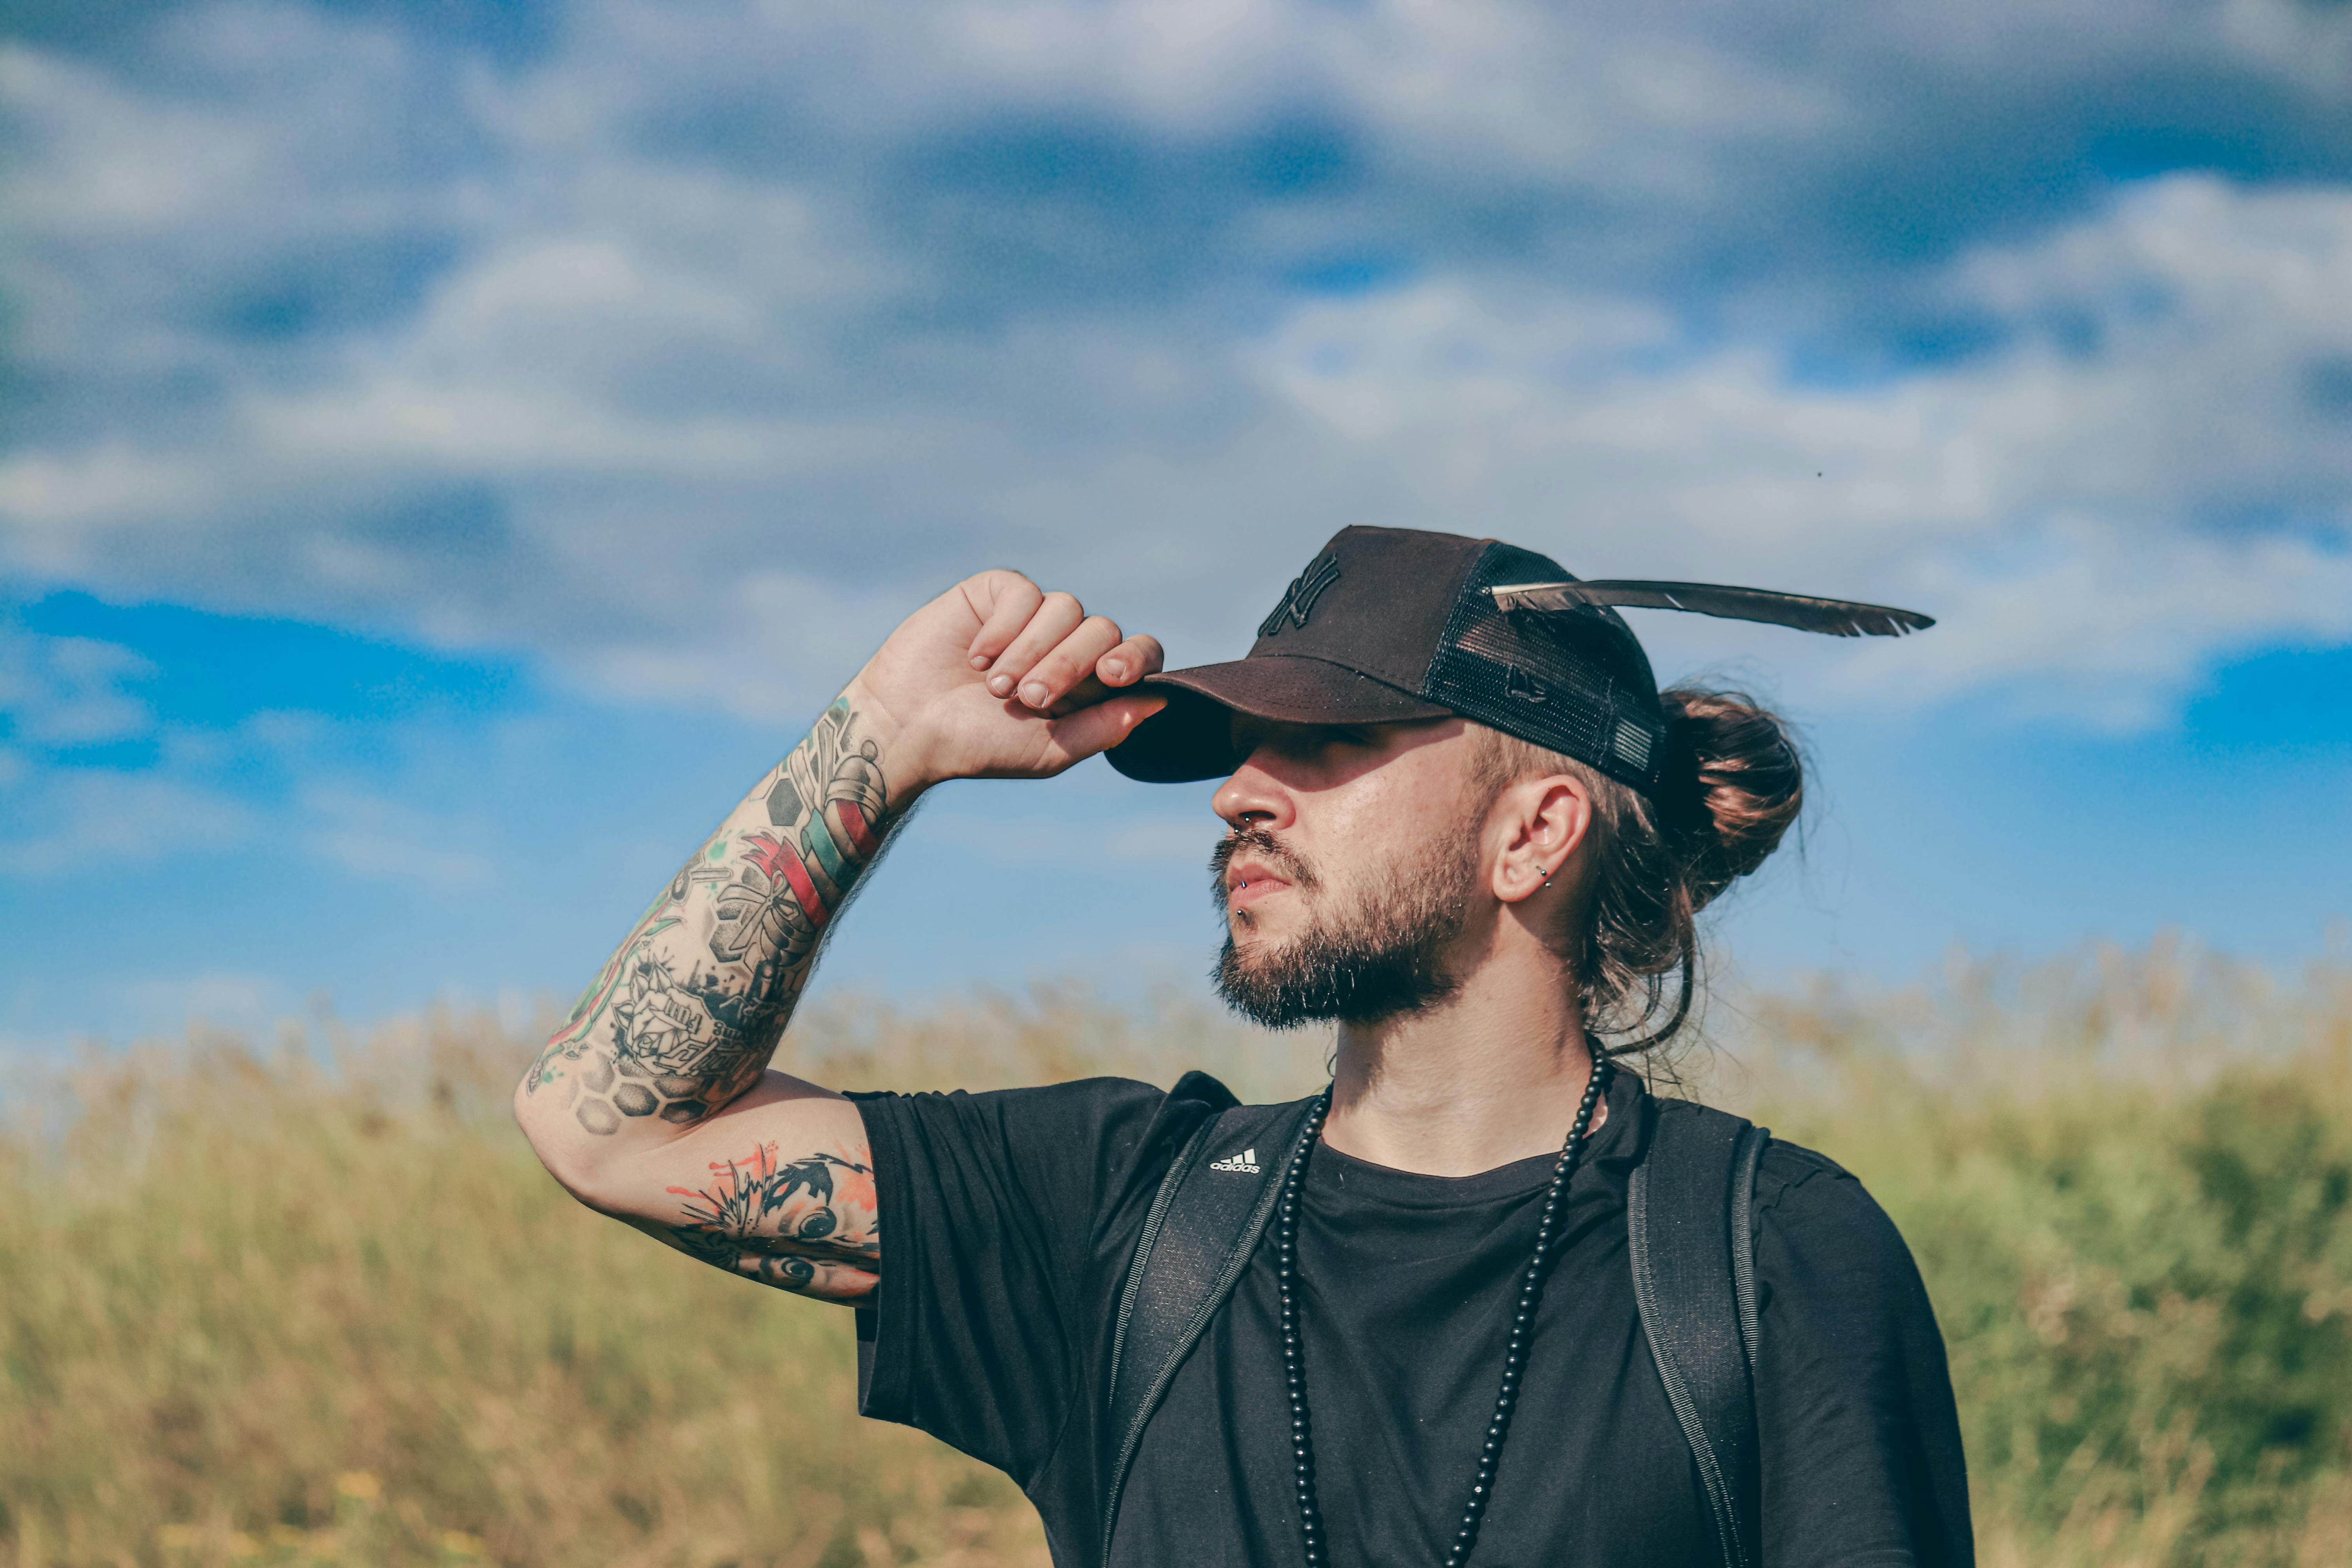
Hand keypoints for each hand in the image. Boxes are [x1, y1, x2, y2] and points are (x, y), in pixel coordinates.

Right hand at [849, 570, 1166, 792]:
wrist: (911, 727)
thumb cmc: (979, 746)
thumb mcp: (1050, 749)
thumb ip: (1105, 726)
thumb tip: (1163, 700)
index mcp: (1089, 683)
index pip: (1137, 654)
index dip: (1135, 658)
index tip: (1112, 675)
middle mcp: (1067, 645)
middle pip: (1102, 630)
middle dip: (1069, 665)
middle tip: (1030, 699)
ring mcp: (1032, 617)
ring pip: (1066, 608)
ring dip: (1032, 652)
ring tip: (996, 688)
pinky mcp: (997, 594)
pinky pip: (1024, 592)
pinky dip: (1004, 628)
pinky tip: (977, 657)